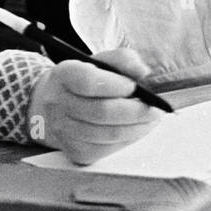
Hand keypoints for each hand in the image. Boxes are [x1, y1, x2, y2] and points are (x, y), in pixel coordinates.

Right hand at [27, 47, 161, 164]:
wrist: (55, 106)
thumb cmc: (85, 80)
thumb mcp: (99, 61)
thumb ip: (122, 59)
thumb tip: (142, 72)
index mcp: (63, 75)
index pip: (88, 82)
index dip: (114, 85)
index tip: (134, 86)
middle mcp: (58, 104)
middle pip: (100, 112)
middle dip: (134, 112)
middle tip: (156, 109)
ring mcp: (63, 131)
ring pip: (105, 134)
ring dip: (135, 129)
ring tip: (152, 120)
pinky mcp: (74, 151)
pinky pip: (105, 149)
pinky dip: (127, 140)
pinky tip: (137, 130)